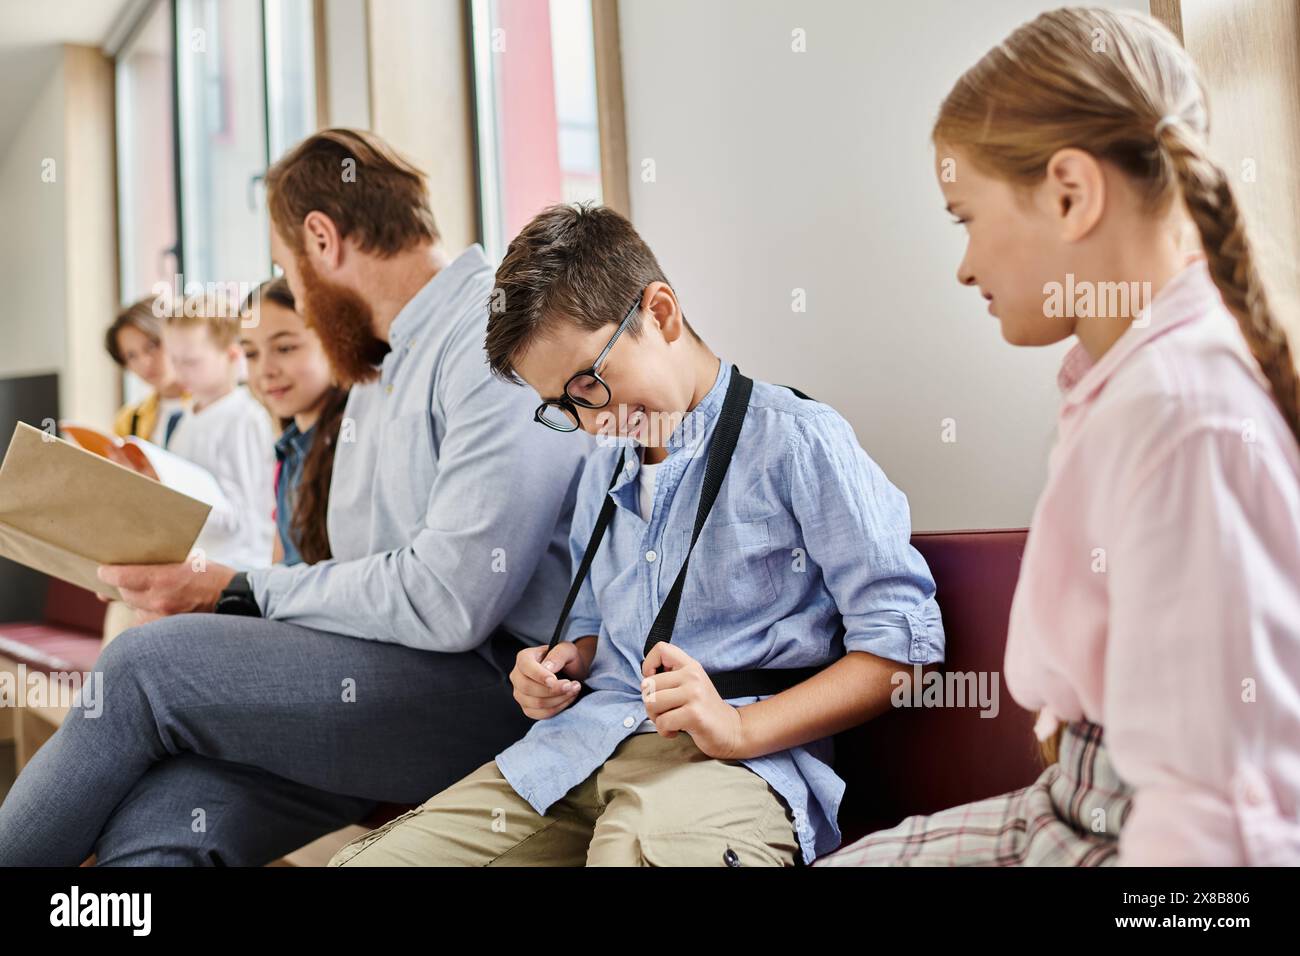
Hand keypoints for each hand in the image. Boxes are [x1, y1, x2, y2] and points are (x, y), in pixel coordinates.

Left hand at [96, 561, 236, 618]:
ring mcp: (162, 618)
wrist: (235, 599)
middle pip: (125, 593)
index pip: (121, 577)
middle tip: (123, 579)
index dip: (108, 573)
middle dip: (123, 586)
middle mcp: (158, 600)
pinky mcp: (167, 630)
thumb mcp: (186, 561)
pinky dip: (147, 615)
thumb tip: (135, 565)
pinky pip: (145, 623)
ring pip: (134, 609)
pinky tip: (156, 609)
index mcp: (162, 578)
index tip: (102, 571)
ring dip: (136, 601)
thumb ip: (161, 564)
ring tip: (150, 594)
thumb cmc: (213, 576)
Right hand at [510, 642, 585, 719]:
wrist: (570, 672)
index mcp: (524, 658)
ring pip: (536, 703)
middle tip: (572, 685)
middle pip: (528, 688)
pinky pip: (540, 714)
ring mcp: (521, 694)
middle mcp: (517, 676)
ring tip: (573, 690)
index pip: (526, 667)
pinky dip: (557, 708)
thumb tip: (548, 667)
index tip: (554, 681)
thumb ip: (558, 654)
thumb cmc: (566, 659)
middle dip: (553, 690)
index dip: (539, 675)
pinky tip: (567, 698)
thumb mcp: (567, 650)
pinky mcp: (528, 708)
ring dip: (559, 699)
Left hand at [641, 642, 745, 758]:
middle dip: (650, 703)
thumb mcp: (691, 685)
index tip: (657, 683)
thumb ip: (671, 677)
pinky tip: (676, 731)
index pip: (661, 649)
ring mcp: (694, 694)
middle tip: (665, 711)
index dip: (649, 665)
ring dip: (656, 718)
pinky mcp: (694, 714)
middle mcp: (693, 676)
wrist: (731, 730)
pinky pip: (662, 722)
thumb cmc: (703, 709)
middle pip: (648, 684)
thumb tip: (644, 683)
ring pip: (652, 703)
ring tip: (670, 721)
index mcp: (691, 666)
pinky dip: (664, 731)